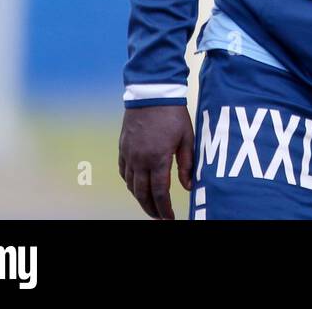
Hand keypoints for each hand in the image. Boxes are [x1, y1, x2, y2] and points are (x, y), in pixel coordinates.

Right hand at [118, 105, 194, 219]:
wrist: (152, 94)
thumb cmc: (173, 114)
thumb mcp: (186, 138)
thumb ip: (187, 164)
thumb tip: (189, 187)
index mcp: (158, 159)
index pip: (160, 193)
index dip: (164, 209)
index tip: (170, 218)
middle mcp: (140, 160)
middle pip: (142, 194)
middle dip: (151, 209)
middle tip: (160, 217)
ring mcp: (129, 154)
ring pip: (131, 185)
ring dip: (140, 198)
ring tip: (150, 205)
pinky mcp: (123, 148)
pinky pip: (123, 172)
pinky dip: (130, 184)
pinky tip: (137, 186)